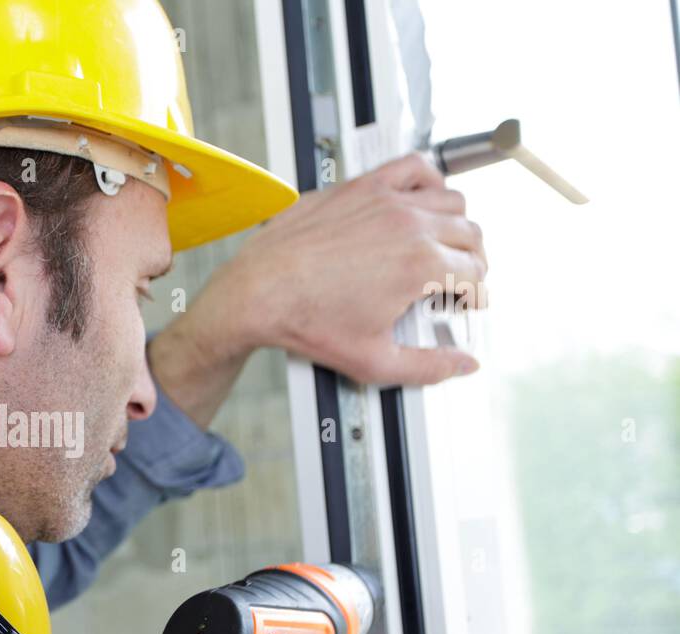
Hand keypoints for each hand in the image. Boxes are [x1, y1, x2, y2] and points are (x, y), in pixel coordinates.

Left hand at [148, 153, 487, 427]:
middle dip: (473, 261)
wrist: (257, 293)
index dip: (475, 293)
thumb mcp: (373, 361)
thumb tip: (462, 365)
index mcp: (420, 265)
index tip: (466, 302)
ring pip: (451, 200)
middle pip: (470, 234)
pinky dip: (430, 179)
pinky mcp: (360, 188)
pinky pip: (413, 168)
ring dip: (458, 224)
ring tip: (446, 246)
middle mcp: (409, 225)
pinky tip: (425, 199)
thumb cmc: (304, 321)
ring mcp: (385, 200)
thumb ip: (428, 366)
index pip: (475, 273)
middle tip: (460, 280)